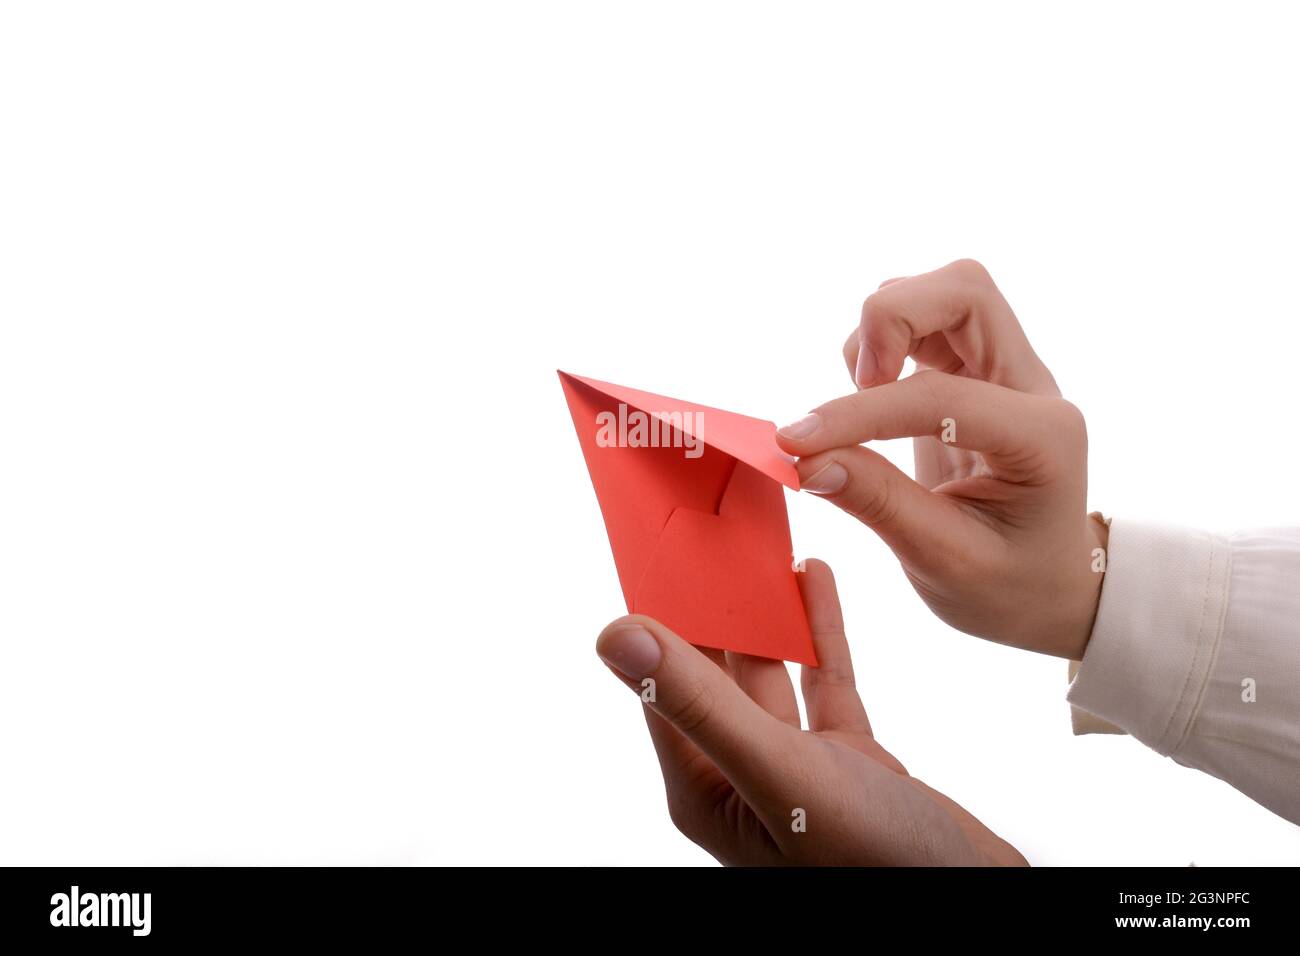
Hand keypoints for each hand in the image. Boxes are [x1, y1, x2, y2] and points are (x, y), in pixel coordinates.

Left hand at [595, 559, 1025, 865]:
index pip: (662, 683)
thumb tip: (616, 636)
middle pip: (712, 669)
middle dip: (711, 602)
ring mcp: (795, 765)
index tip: (652, 545)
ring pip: (769, 668)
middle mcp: (740, 773)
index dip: (655, 614)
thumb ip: (703, 704)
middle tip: (706, 527)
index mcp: (705, 788)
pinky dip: (819, 628)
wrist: (977, 897)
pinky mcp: (847, 756)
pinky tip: (813, 574)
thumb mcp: (780, 772)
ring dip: (765, 608)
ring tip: (755, 538)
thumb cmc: (876, 863)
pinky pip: (823, 679)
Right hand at [775, 260, 1104, 659]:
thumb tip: (805, 458)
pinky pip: (924, 315)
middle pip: (965, 289)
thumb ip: (878, 503)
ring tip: (861, 399)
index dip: (858, 414)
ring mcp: (1005, 370)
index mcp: (1044, 440)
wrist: (1046, 588)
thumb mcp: (944, 562)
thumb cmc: (1008, 586)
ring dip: (883, 328)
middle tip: (857, 386)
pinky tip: (870, 397)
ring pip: (943, 290)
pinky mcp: (974, 369)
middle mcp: (1031, 388)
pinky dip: (880, 340)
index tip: (794, 445)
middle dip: (891, 319)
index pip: (943, 396)